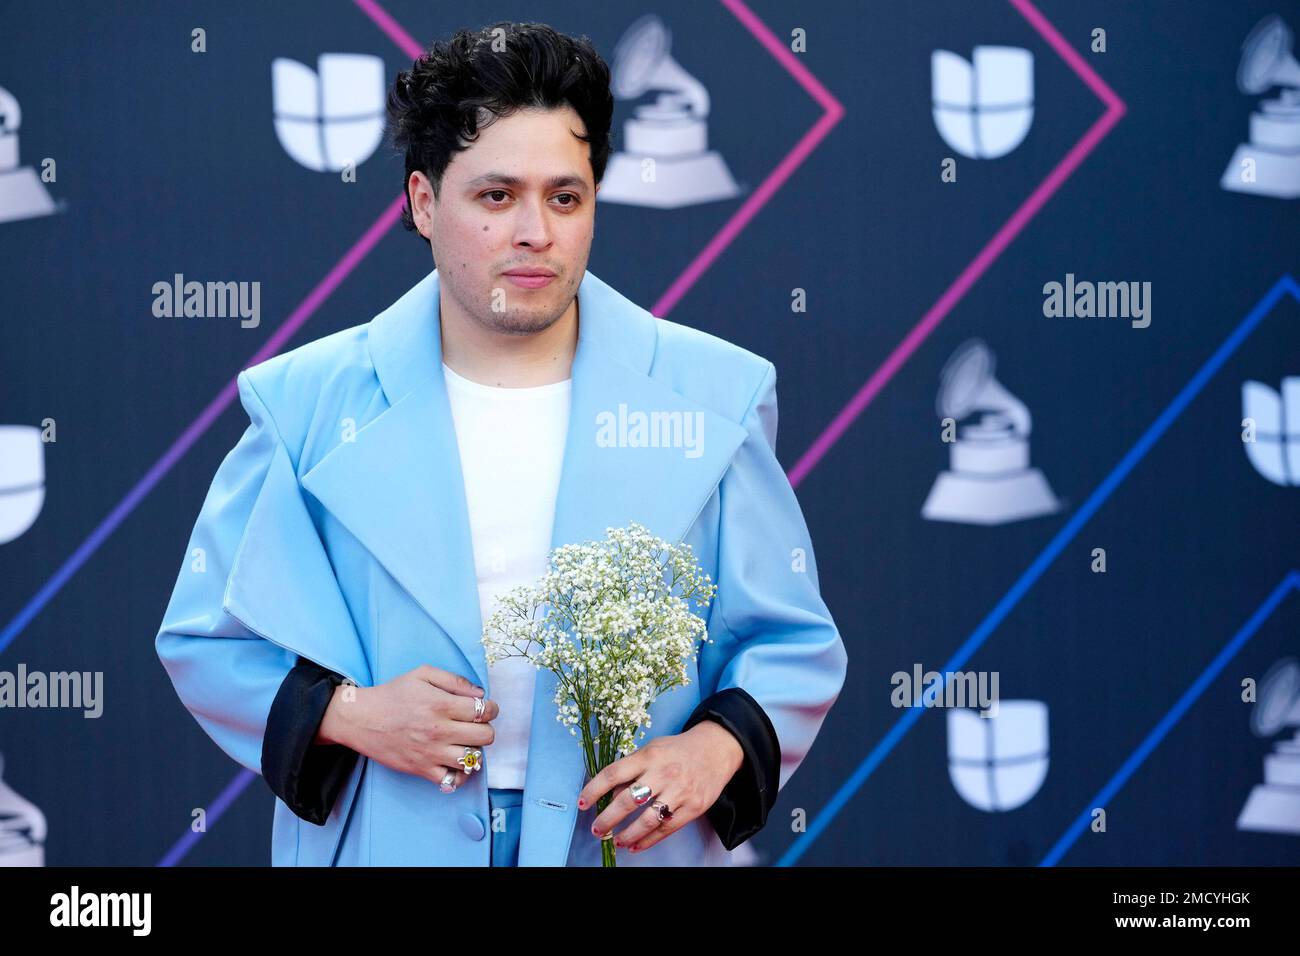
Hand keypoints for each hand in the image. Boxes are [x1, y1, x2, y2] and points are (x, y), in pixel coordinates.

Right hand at [317, 664, 497, 791]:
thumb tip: (480, 693)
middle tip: (475, 725)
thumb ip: (454, 680)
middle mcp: (438, 731)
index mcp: (440, 705)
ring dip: (474, 750)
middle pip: (485, 737)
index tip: (487, 709)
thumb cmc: (393, 694)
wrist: (361, 719)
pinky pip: (453, 780)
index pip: (484, 712)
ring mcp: (431, 753)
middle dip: (486, 729)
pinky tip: (456, 761)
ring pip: (473, 759)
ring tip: (465, 742)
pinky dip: (460, 773)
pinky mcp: (421, 770)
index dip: (492, 709)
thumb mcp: (422, 674)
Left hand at [576, 721, 743, 853]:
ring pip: (646, 820)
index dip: (594, 790)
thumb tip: (611, 795)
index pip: (613, 774)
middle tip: (596, 829)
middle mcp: (663, 773)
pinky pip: (666, 829)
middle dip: (607, 819)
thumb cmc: (678, 750)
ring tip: (616, 841)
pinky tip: (636, 846)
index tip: (582, 803)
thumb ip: (632, 768)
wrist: (716, 749)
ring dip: (627, 834)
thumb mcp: (652, 749)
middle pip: (627, 801)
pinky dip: (648, 840)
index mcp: (649, 756)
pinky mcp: (693, 807)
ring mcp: (679, 791)